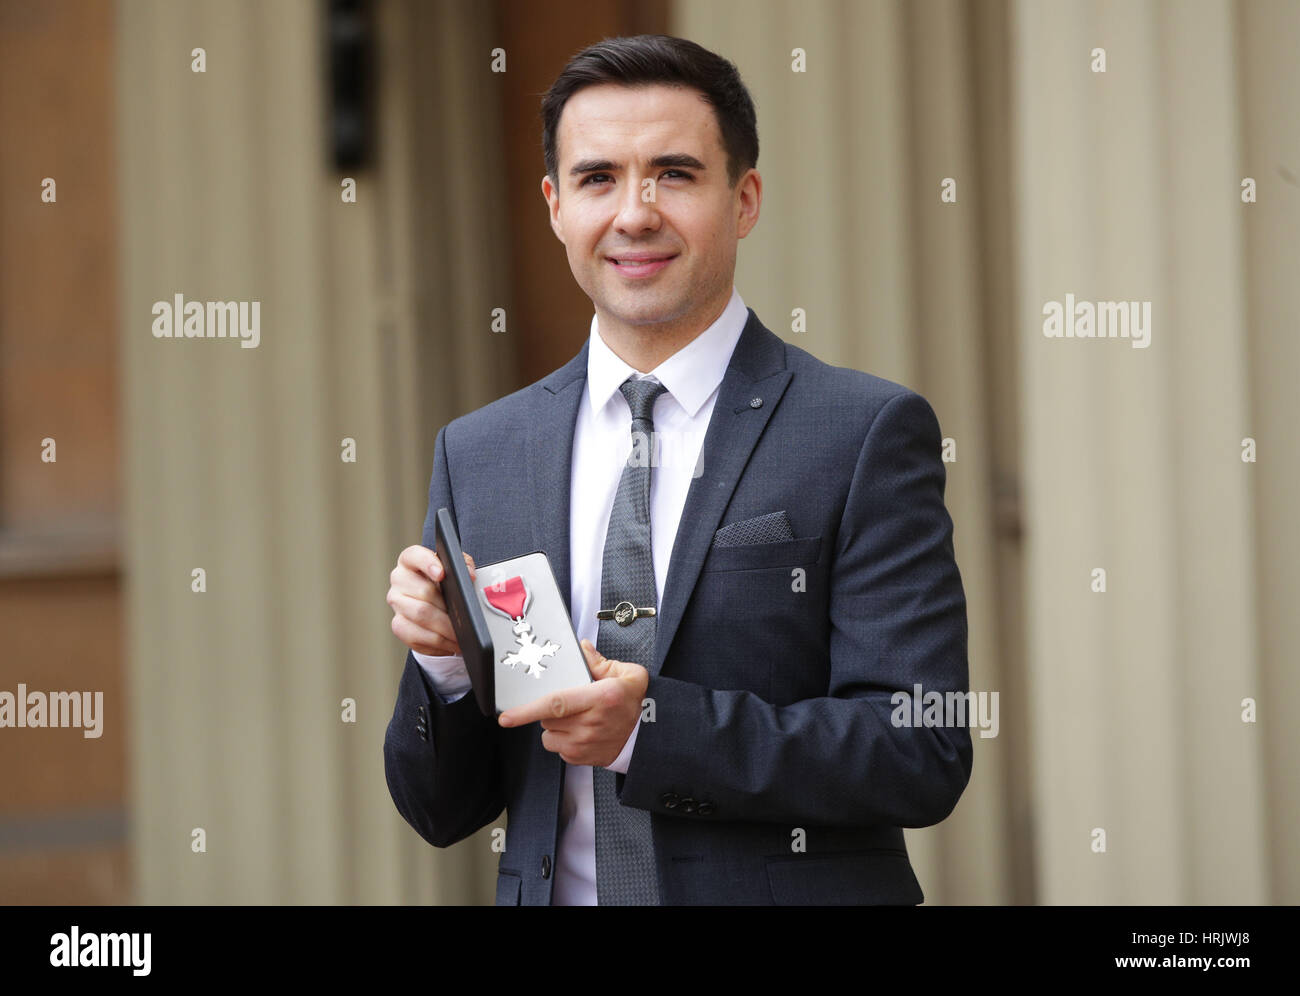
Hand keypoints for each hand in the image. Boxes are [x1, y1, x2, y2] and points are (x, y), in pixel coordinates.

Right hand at [386, 544, 475, 654]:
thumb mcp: (457, 568)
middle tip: (466, 619)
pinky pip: (416, 637)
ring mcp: (397, 603)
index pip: (414, 556)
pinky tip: (450, 644)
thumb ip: (464, 565)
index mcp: (411, 560)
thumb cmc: (445, 583)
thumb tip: (469, 576)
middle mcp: (399, 579)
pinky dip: (436, 643)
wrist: (436, 604)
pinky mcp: (398, 625)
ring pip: (420, 616)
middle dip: (447, 607)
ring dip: (445, 628)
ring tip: (462, 635)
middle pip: (423, 592)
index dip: (427, 563)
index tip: (442, 574)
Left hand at [498, 639, 647, 767]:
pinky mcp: (582, 758)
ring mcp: (585, 744)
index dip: (527, 711)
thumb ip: (599, 661)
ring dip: (555, 727)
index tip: (506, 717)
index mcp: (600, 697)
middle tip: (572, 704)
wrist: (648, 736)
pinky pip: (558, 749)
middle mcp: (591, 723)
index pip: (556, 703)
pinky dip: (563, 741)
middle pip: (548, 718)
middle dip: (552, 710)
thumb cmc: (635, 703)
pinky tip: (581, 733)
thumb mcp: (627, 674)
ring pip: (549, 735)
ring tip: (576, 720)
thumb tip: (581, 648)